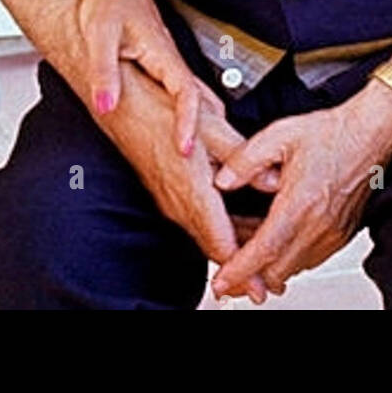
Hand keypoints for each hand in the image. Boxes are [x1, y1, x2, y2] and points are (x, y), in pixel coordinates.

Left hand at [79, 0, 222, 154]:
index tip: (186, 150)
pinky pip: (182, 94)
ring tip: (204, 160)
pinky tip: (181, 130)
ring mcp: (168, 63)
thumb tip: (106, 106)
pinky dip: (188, 114)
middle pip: (200, 101)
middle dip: (209, 134)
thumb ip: (104, 71)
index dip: (187, 124)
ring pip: (194, 98)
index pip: (186, 94)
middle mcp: (171, 61)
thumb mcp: (99, 35)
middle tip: (211, 169)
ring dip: (202, 127)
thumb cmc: (108, 0)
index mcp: (162, 55)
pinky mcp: (160, 64)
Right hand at [98, 62, 271, 303]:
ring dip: (230, 250)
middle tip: (267, 281)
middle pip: (214, 248)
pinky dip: (218, 232)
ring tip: (259, 258)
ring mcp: (170, 201)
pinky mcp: (167, 194)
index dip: (244, 270)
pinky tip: (236, 226)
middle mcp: (178, 203)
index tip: (261, 286)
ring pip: (206, 236)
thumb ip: (243, 155)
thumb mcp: (209, 125)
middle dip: (241, 268)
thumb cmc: (157, 109)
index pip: (222, 245)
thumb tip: (272, 178)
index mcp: (192, 190)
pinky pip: (196, 223)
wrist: (119, 106)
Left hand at [210, 85, 391, 300]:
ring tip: (244, 243)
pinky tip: (271, 236)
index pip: (265, 250)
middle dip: (247, 276)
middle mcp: (318, 226)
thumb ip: (245, 159)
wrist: (369, 135)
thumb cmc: (329, 133)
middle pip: (276, 271)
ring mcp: (331, 236)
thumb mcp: (279, 135)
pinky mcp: (339, 237)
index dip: (238, 271)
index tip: (220, 284)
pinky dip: (285, 257)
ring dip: (266, 266)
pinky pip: (307, 260)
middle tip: (225, 264)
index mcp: (301, 203)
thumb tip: (222, 181)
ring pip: (291, 269)